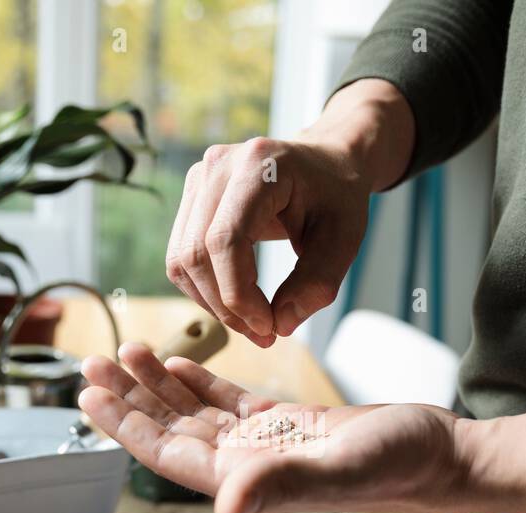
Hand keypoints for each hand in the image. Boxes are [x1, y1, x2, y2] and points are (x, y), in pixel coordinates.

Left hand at [80, 344, 525, 512]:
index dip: (127, 426)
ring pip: (197, 414)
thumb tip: (222, 509)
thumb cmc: (397, 467)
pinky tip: (178, 362)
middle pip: (173, 431)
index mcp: (247, 480)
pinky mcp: (288, 426)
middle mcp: (248, 467)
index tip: (90, 395)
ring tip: (124, 351)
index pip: (169, 453)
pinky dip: (201, 381)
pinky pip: (231, 402)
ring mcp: (267, 446)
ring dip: (159, 386)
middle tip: (92, 361)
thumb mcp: (337, 469)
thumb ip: (279, 486)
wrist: (441, 456)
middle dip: (130, 399)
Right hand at [165, 79, 414, 346]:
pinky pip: (180, 257)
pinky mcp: (191, 198)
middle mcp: (218, 166)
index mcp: (259, 166)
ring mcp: (198, 179)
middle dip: (226, 306)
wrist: (324, 165)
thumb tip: (280, 325)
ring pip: (182, 260)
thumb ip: (317, 283)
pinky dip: (204, 290)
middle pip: (196, 254)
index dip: (238, 294)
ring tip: (252, 322)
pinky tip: (236, 301)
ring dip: (212, 303)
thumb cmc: (335, 196)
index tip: (268, 327)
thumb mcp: (344, 240)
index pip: (225, 240)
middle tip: (264, 334)